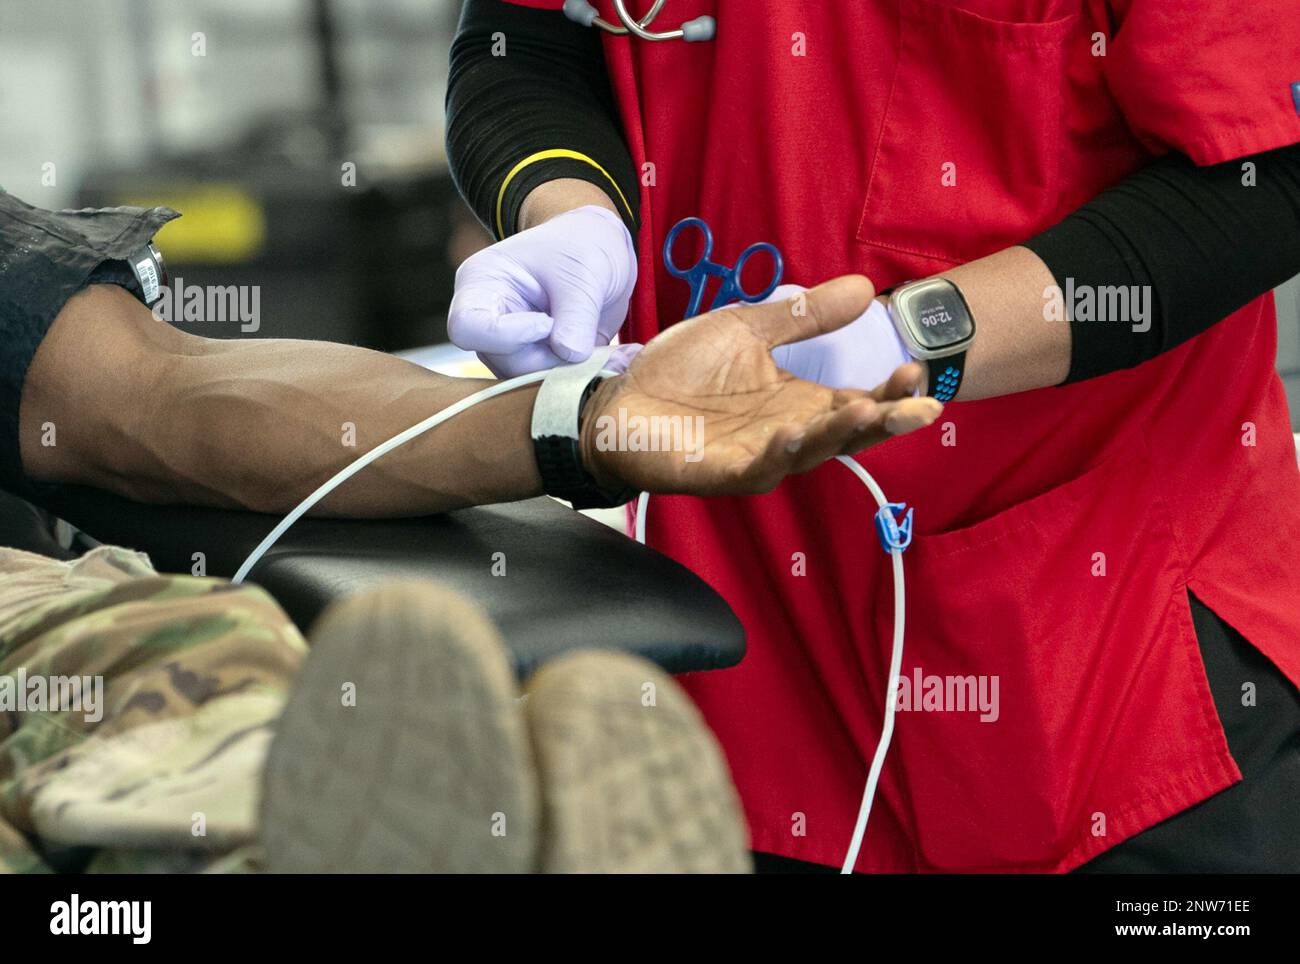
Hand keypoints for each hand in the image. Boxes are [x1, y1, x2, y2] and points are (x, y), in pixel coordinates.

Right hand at [447, 205, 636, 376]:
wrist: (600, 250)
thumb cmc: (583, 245)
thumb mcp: (584, 271)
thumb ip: (576, 314)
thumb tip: (570, 356)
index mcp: (481, 284)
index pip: (468, 327)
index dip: (506, 335)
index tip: (546, 324)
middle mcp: (489, 321)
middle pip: (505, 361)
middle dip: (550, 359)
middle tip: (593, 344)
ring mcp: (512, 346)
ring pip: (529, 380)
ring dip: (572, 373)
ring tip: (612, 355)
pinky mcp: (538, 362)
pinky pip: (554, 383)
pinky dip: (584, 377)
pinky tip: (611, 359)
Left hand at [581, 277, 941, 495]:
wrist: (621, 398)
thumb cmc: (682, 369)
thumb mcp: (747, 329)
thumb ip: (802, 316)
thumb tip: (865, 288)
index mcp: (800, 402)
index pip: (859, 400)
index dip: (891, 391)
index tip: (915, 367)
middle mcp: (789, 434)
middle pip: (848, 434)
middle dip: (886, 422)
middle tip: (922, 406)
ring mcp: (757, 456)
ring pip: (810, 453)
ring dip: (838, 433)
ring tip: (866, 410)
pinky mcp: (721, 472)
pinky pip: (756, 469)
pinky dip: (776, 454)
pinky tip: (791, 432)